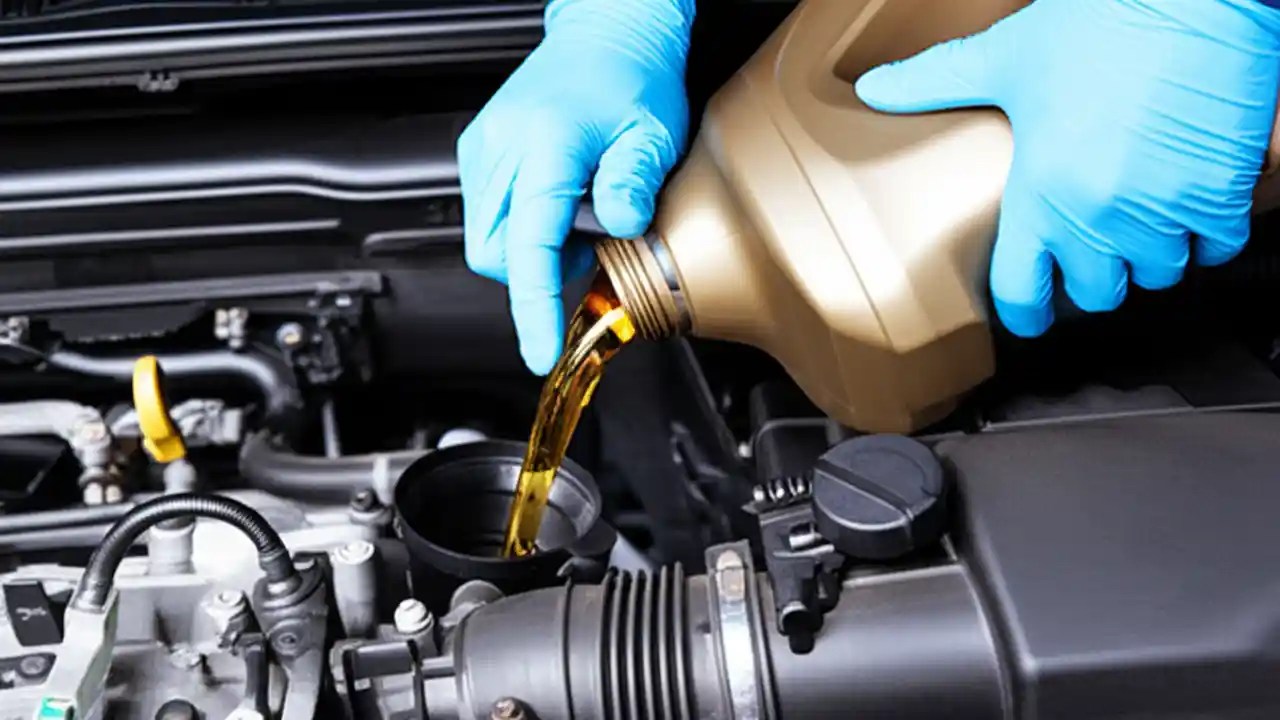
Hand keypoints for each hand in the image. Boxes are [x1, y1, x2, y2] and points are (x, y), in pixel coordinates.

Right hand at [458, 0, 693, 372]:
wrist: (607, 31)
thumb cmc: (631, 74)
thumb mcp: (652, 133)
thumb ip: (632, 184)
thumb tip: (621, 229)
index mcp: (543, 146)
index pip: (527, 248)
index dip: (532, 309)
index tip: (541, 351)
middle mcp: (501, 148)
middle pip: (494, 254)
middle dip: (537, 274)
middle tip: (591, 247)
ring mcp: (485, 150)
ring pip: (489, 240)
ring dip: (534, 250)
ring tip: (581, 216)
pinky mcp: (482, 153)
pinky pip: (491, 216)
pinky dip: (526, 228)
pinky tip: (561, 205)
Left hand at [856, 0, 1279, 335]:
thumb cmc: (1101, 24)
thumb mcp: (1006, 58)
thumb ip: (936, 81)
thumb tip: (874, 89)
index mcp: (1040, 195)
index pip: (1022, 294)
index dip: (1024, 313)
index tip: (1028, 315)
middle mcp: (1099, 216)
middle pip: (1097, 294)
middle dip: (1093, 279)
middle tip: (1089, 253)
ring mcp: (1162, 212)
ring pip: (1158, 274)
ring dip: (1149, 256)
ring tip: (1138, 223)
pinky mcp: (1218, 196)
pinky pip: (1216, 249)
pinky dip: (1206, 236)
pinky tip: (1189, 206)